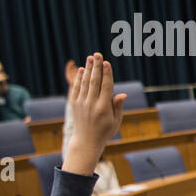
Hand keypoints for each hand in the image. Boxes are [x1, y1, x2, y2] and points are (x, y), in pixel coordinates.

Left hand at [62, 53, 125, 175]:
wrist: (86, 141)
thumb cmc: (105, 130)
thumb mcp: (116, 121)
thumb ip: (118, 106)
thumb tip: (122, 94)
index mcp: (104, 108)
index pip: (106, 87)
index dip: (106, 74)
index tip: (106, 63)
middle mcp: (91, 104)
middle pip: (94, 81)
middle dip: (96, 66)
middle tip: (97, 54)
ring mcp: (81, 104)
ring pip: (85, 83)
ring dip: (88, 69)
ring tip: (90, 57)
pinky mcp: (74, 104)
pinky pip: (77, 88)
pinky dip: (79, 78)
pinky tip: (83, 69)